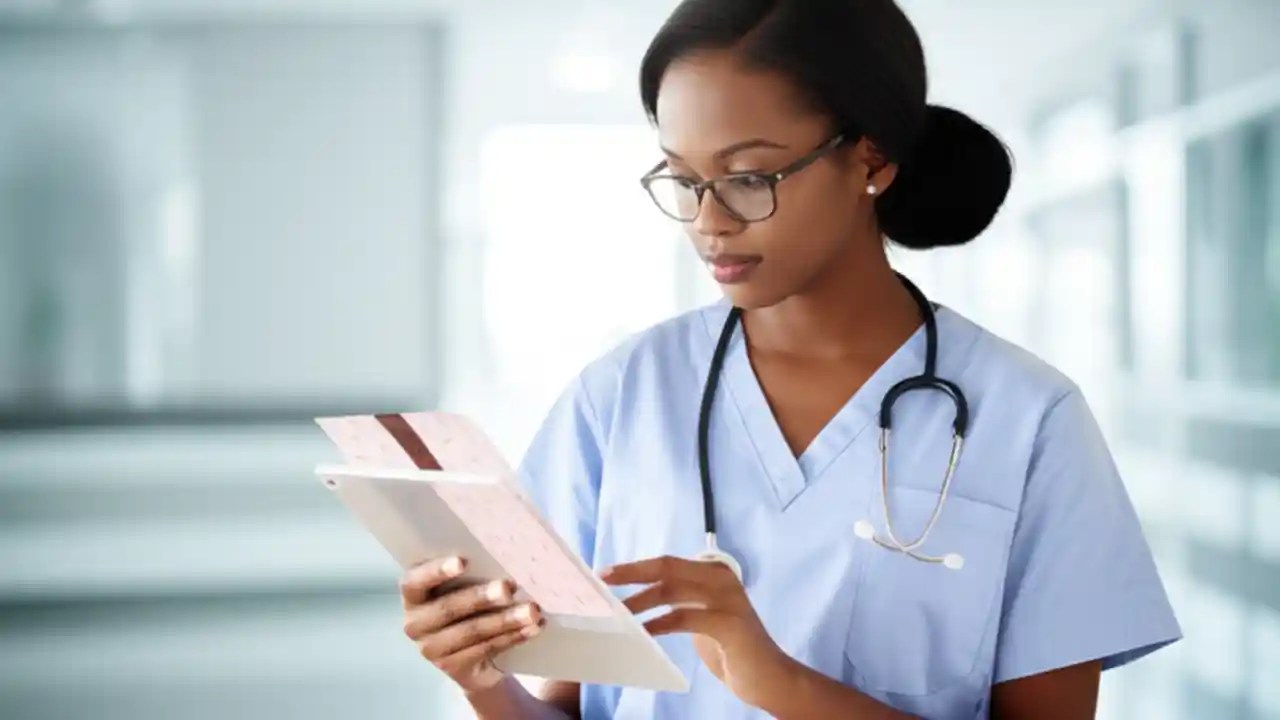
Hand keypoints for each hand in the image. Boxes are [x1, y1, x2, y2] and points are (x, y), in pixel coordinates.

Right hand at [399, 556, 544, 693]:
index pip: (414, 582)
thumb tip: (505, 554)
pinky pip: (487, 649)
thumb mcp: (461, 587)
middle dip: (481, 597)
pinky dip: (513, 636)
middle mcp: (415, 624)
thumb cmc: (466, 604)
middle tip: (509, 587)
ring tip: (532, 611)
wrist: (470, 654)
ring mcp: (432, 650)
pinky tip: (533, 628)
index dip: (436, 572)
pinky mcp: (453, 668)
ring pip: (472, 632)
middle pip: (448, 609)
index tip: (462, 561)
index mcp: (413, 596)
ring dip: (506, 620)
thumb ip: (471, 573)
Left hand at [601, 556, 796, 710]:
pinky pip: (684, 617)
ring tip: (616, 613)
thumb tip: (635, 596)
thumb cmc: (730, 648)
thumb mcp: (701, 616)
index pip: (666, 563)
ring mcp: (727, 598)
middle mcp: (721, 578)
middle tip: (601, 581)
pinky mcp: (729, 622)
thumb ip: (679, 601)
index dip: (634, 567)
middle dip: (630, 573)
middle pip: (666, 567)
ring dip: (638, 602)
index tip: (605, 574)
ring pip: (671, 590)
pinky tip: (642, 632)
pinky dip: (658, 624)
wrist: (769, 676)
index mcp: (714, 571)